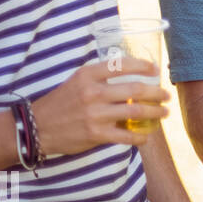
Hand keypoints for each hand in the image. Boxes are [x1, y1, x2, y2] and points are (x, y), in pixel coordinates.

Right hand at [31, 59, 170, 156]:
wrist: (36, 127)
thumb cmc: (60, 102)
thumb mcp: (76, 81)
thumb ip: (100, 78)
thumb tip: (129, 77)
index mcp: (87, 75)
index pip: (122, 65)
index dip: (143, 66)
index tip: (155, 70)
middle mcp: (93, 92)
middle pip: (135, 89)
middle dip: (157, 93)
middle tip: (166, 95)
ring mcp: (95, 114)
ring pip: (136, 111)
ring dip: (155, 112)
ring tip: (164, 113)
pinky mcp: (96, 134)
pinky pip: (126, 135)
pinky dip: (140, 136)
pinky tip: (146, 136)